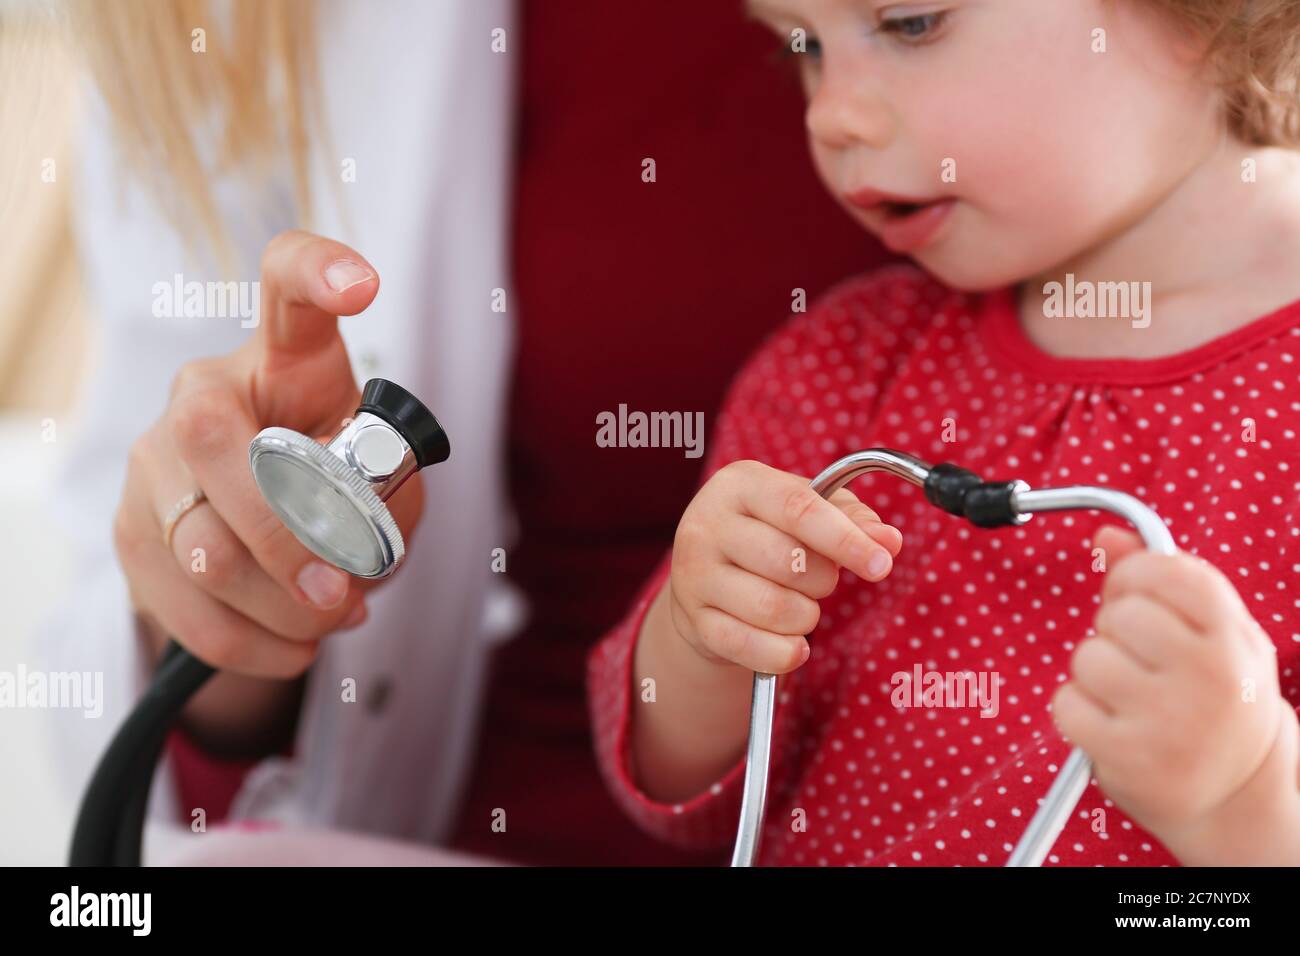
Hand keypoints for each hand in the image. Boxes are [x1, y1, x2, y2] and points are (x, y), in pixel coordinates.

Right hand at [113, 230, 424, 678]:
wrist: (271, 533)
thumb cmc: (344, 486)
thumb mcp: (386, 481)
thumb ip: (381, 501)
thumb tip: (339, 562)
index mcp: (283, 359)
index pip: (289, 291)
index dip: (319, 273)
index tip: (363, 283)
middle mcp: (201, 394)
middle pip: (215, 447)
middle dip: (290, 540)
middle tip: (346, 593)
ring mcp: (151, 462)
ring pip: (203, 549)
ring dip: (284, 608)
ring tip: (333, 617)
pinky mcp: (130, 532)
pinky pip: (188, 609)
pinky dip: (255, 645)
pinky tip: (296, 643)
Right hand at [664, 459, 902, 674]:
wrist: (703, 574)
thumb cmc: (768, 532)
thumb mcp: (808, 509)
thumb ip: (853, 518)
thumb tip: (889, 541)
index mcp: (739, 484)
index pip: (798, 509)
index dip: (845, 539)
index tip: (882, 565)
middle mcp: (707, 523)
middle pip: (787, 561)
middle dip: (823, 580)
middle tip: (822, 580)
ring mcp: (694, 574)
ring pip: (771, 608)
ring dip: (806, 617)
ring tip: (802, 607)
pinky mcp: (693, 619)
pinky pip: (748, 646)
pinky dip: (783, 653)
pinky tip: (795, 646)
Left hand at [1052, 525, 1296, 859]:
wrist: (1236, 793)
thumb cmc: (1218, 698)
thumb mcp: (1215, 633)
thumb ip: (1163, 578)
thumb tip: (1106, 537)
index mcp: (1232, 639)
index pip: (1166, 572)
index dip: (1136, 577)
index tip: (1136, 596)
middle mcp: (1208, 678)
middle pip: (1119, 614)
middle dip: (1117, 631)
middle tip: (1143, 661)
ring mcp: (1168, 721)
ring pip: (1087, 658)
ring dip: (1096, 673)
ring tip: (1132, 696)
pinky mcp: (1128, 756)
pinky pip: (1066, 703)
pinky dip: (1078, 711)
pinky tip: (1113, 724)